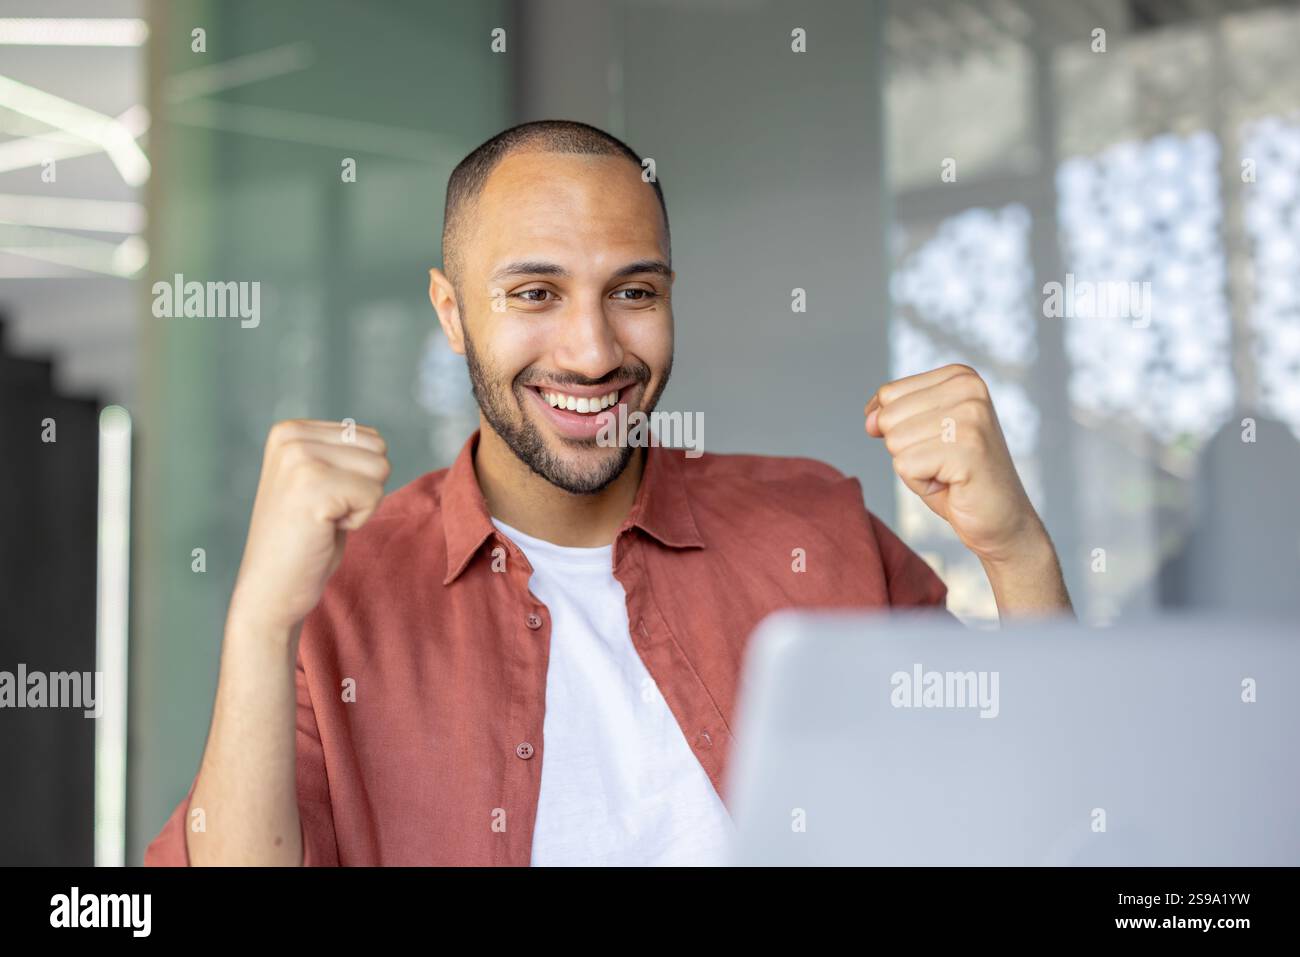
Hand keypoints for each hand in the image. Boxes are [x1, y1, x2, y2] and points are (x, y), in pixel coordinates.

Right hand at [229, 419, 390, 635]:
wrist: (270, 590)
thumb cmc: (303, 540)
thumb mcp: (318, 482)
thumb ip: (340, 454)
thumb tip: (377, 438)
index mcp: (290, 430)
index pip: (371, 437)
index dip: (358, 477)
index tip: (321, 501)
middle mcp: (290, 437)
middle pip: (379, 449)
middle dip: (364, 488)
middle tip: (324, 513)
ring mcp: (299, 459)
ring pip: (380, 469)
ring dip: (361, 504)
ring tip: (323, 520)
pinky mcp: (312, 486)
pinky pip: (373, 495)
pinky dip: (357, 520)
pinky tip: (323, 530)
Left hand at [865, 364, 1042, 566]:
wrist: (1004, 519)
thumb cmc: (959, 477)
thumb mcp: (922, 434)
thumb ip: (893, 415)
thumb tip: (869, 419)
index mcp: (960, 375)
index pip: (888, 395)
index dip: (900, 429)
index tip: (938, 443)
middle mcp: (969, 388)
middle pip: (888, 417)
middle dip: (906, 449)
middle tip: (944, 462)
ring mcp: (970, 416)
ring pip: (895, 442)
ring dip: (915, 468)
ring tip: (949, 472)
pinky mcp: (967, 448)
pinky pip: (906, 466)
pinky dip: (920, 484)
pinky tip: (952, 484)